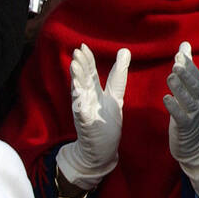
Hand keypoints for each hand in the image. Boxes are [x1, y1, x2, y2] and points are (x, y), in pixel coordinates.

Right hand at [56, 45, 129, 190]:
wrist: (101, 150)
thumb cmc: (106, 124)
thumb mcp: (115, 96)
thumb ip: (118, 75)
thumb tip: (124, 50)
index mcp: (94, 93)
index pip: (90, 74)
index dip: (87, 61)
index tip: (83, 47)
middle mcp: (86, 101)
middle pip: (83, 80)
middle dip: (80, 66)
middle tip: (77, 52)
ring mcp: (85, 113)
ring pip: (79, 93)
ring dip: (76, 80)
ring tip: (74, 67)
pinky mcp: (87, 125)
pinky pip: (82, 114)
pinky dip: (80, 105)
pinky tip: (79, 95)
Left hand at [163, 42, 198, 193]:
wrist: (196, 143)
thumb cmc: (189, 113)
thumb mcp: (190, 90)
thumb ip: (187, 68)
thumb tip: (184, 45)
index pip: (196, 76)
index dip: (189, 65)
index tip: (180, 53)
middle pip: (195, 85)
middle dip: (186, 74)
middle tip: (176, 63)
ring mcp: (194, 115)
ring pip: (189, 100)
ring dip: (179, 88)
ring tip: (170, 77)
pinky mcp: (185, 127)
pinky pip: (180, 116)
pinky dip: (174, 107)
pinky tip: (166, 99)